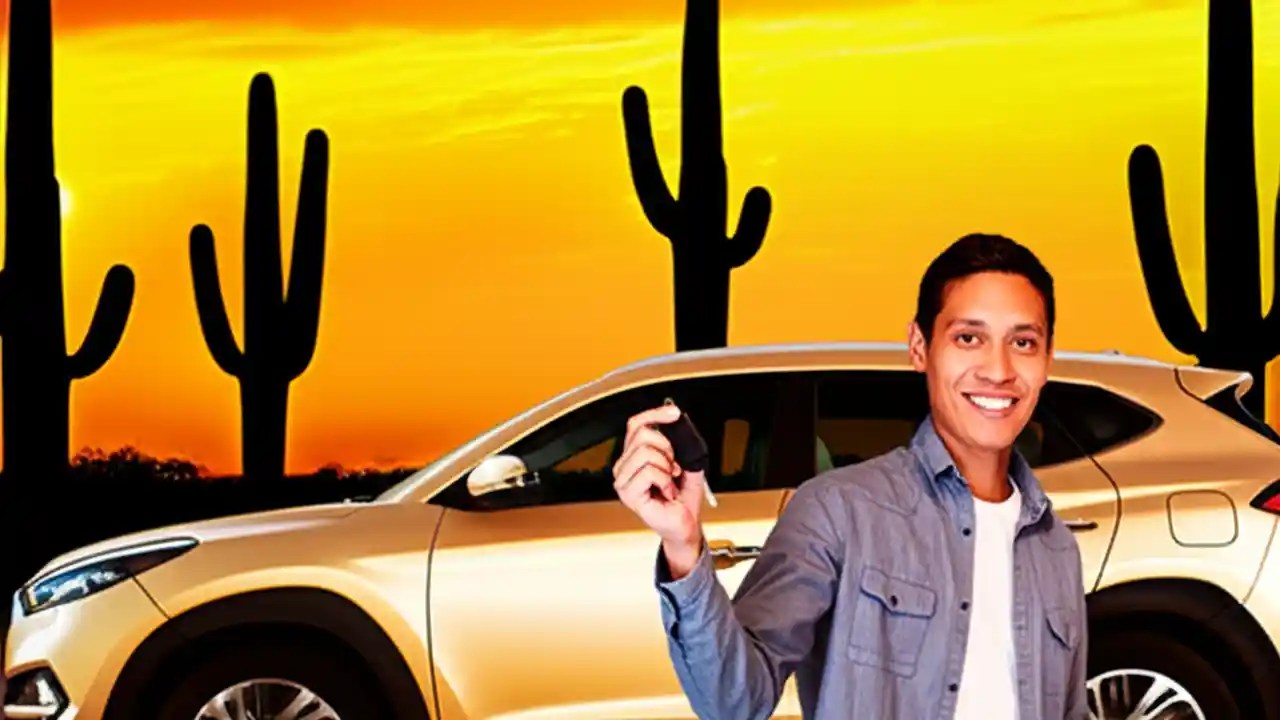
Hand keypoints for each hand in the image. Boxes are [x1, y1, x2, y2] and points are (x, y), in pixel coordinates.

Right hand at [613, 403, 706, 561]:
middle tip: (674, 467)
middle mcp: (625, 465)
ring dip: (667, 467)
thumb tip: (677, 421)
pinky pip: (649, 472)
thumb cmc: (683, 497)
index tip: (674, 413)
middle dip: (667, 447)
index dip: (655, 414)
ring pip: (646, 452)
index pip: (636, 424)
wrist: (686, 524)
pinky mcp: (628, 494)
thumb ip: (682, 440)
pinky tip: (666, 492)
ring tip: (669, 482)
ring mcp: (624, 480)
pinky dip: (665, 481)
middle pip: (642, 434)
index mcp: (635, 454)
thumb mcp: (687, 461)